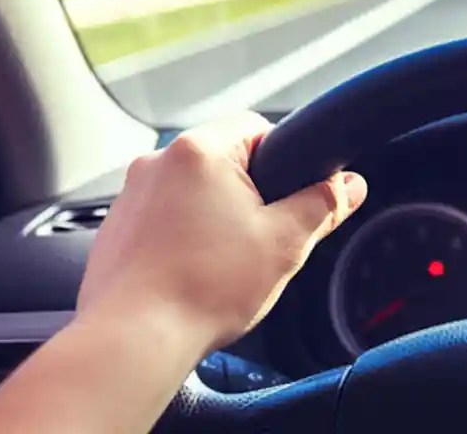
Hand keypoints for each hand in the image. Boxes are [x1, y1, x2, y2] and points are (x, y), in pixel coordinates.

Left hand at [76, 111, 367, 352]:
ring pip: (192, 192)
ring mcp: (130, 194)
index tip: (289, 198)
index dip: (283, 162)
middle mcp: (157, 162)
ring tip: (223, 263)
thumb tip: (349, 186)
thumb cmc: (201, 290)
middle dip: (248, 196)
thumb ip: (323, 206)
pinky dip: (181, 239)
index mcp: (200, 151)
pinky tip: (192, 273)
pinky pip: (163, 219)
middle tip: (261, 238)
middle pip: (224, 162)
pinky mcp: (116, 227)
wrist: (133, 339)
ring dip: (213, 217)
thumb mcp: (284, 244)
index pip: (257, 127)